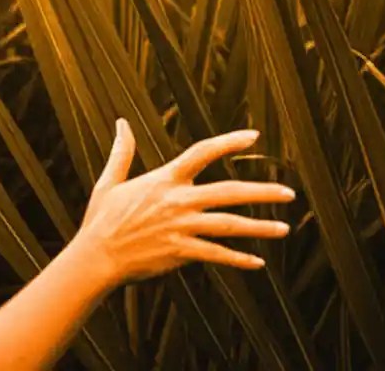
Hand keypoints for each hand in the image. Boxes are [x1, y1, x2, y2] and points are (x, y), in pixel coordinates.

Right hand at [72, 118, 294, 286]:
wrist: (94, 257)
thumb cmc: (101, 221)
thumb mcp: (109, 182)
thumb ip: (122, 151)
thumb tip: (121, 123)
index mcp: (164, 179)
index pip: (202, 152)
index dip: (229, 142)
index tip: (253, 137)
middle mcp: (178, 200)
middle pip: (229, 192)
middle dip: (263, 191)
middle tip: (289, 193)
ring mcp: (181, 227)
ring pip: (229, 225)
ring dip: (259, 227)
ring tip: (284, 229)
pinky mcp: (180, 252)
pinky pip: (216, 254)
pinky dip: (238, 259)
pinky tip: (257, 262)